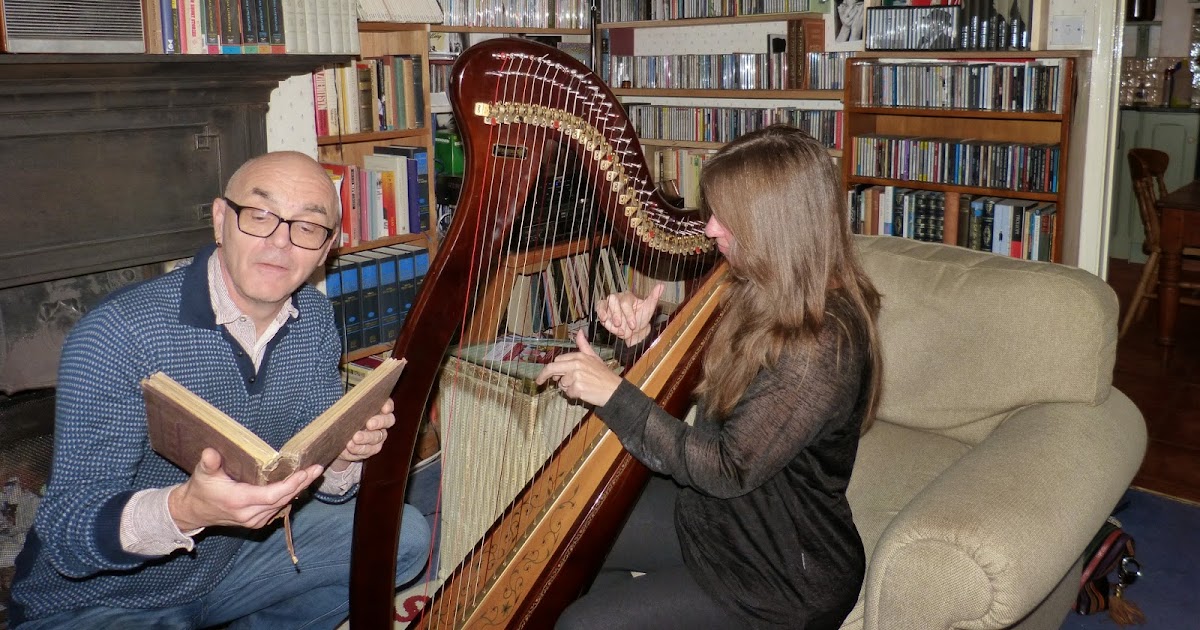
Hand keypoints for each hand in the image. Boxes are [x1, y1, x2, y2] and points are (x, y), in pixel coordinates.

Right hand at [168, 448, 321, 530]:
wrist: (194, 511)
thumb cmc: (201, 488)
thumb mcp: (203, 473)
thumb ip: (209, 463)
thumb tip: (210, 453)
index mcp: (239, 501)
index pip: (272, 495)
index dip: (291, 485)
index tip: (305, 472)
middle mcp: (249, 514)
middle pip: (283, 500)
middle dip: (301, 484)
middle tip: (317, 469)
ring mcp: (254, 520)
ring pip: (283, 505)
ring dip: (298, 490)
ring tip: (312, 473)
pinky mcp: (256, 521)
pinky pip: (278, 509)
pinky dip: (289, 496)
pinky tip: (300, 484)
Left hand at [330, 397, 394, 471]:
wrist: (334, 438)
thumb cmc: (341, 417)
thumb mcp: (344, 408)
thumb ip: (349, 403)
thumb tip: (346, 399)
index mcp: (377, 408)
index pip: (388, 404)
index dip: (388, 406)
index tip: (383, 408)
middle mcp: (381, 422)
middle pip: (388, 420)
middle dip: (379, 422)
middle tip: (369, 424)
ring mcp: (377, 437)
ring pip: (377, 437)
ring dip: (366, 438)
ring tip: (355, 438)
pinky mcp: (370, 449)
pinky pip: (368, 450)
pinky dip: (358, 448)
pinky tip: (350, 446)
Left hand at [535, 329, 623, 406]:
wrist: (614, 390)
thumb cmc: (604, 375)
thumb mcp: (594, 357)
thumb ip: (584, 345)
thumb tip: (579, 331)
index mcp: (579, 356)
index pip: (558, 360)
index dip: (552, 368)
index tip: (549, 375)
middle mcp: (576, 364)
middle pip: (552, 368)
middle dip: (544, 375)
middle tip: (539, 382)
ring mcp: (577, 376)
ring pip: (561, 384)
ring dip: (567, 388)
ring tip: (581, 387)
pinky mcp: (578, 388)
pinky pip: (568, 393)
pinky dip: (573, 395)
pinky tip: (583, 393)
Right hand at [596, 283, 664, 344]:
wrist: (635, 331)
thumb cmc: (641, 318)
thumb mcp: (649, 308)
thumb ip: (654, 297)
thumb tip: (661, 285)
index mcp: (628, 296)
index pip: (625, 303)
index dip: (628, 314)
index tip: (633, 325)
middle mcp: (617, 298)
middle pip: (612, 300)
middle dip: (616, 314)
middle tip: (620, 325)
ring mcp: (609, 304)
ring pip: (604, 304)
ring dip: (608, 316)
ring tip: (614, 326)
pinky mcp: (602, 310)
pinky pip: (599, 310)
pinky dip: (600, 314)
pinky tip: (604, 320)